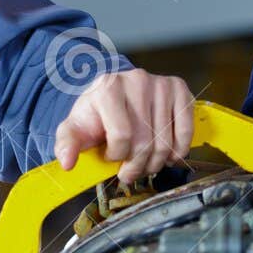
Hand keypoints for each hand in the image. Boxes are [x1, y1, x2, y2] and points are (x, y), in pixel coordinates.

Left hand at [52, 69, 195, 182]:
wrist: (114, 94)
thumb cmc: (96, 115)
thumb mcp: (75, 129)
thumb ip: (66, 145)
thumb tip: (67, 162)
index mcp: (108, 87)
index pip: (121, 137)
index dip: (116, 156)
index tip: (111, 156)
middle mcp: (137, 80)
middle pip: (145, 142)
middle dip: (137, 166)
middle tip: (130, 171)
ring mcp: (160, 83)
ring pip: (165, 142)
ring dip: (156, 163)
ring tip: (145, 163)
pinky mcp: (179, 89)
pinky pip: (186, 130)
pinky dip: (178, 150)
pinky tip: (166, 154)